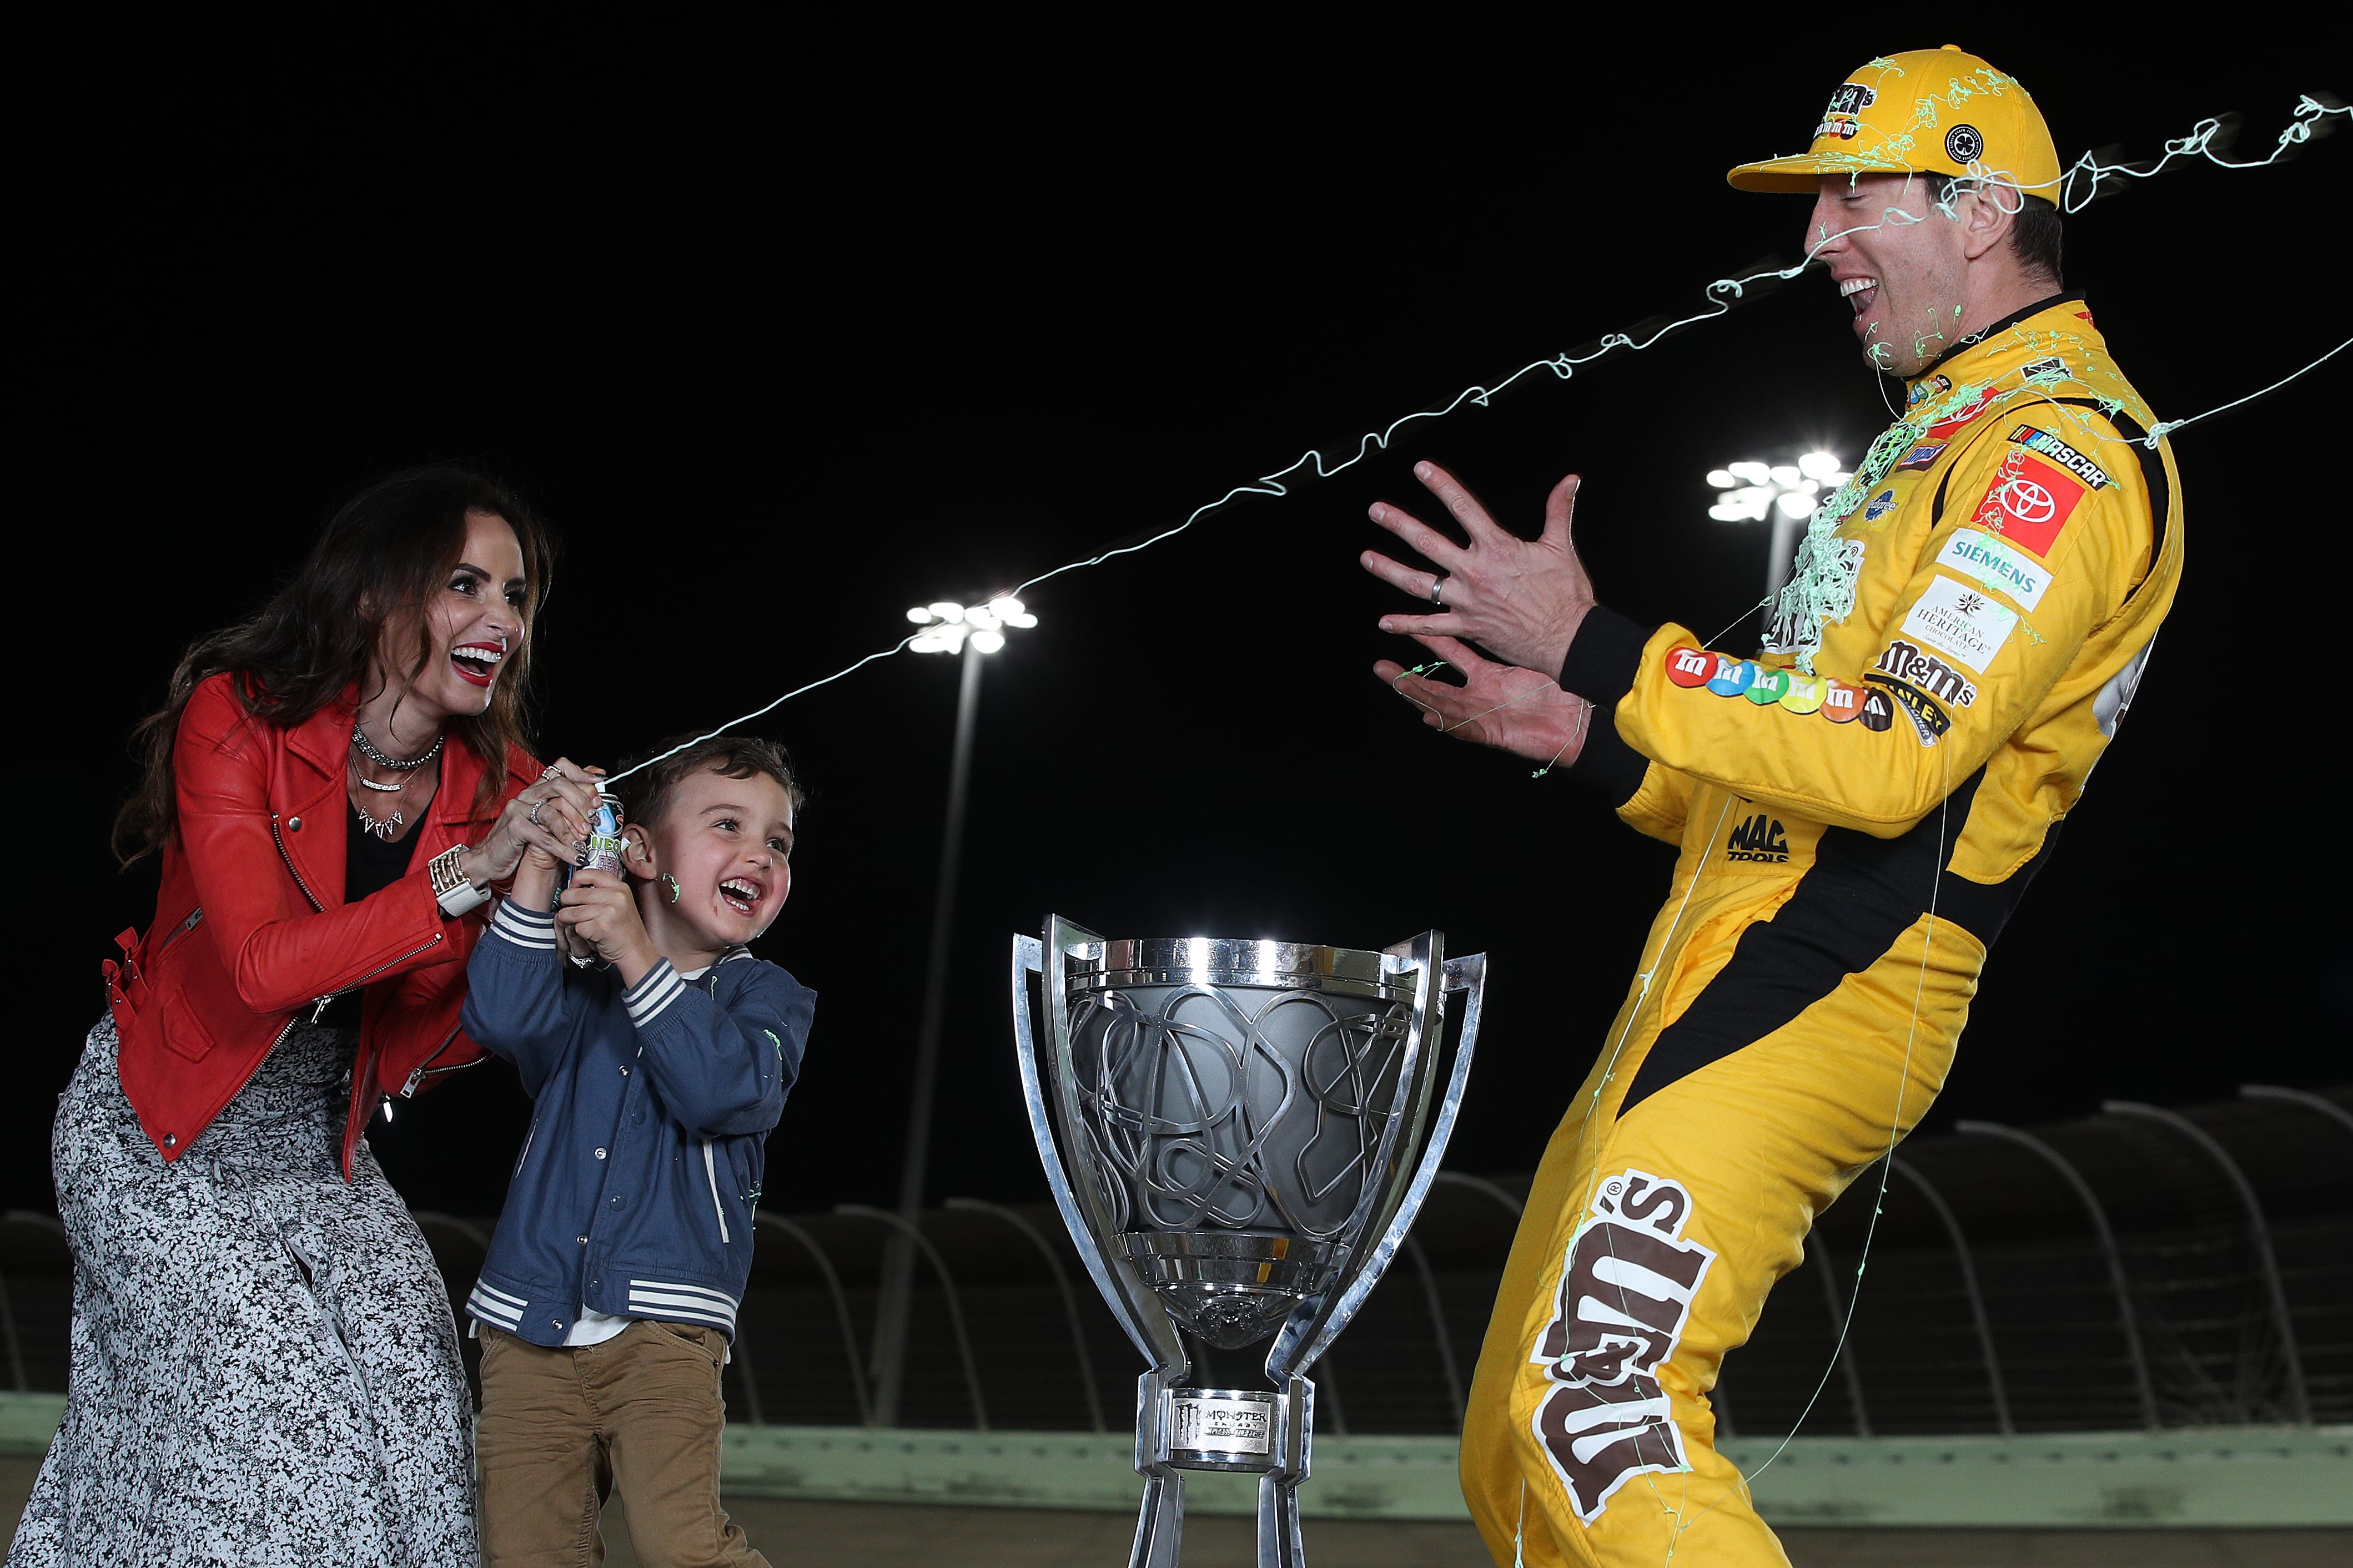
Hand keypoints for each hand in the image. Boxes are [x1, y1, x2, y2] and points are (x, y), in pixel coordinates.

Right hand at [470, 759, 606, 886]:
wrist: (490, 859)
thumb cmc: (521, 841)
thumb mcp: (546, 823)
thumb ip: (565, 808)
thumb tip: (593, 794)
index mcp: (536, 790)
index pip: (560, 768)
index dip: (581, 773)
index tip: (599, 782)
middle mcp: (527, 795)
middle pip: (559, 785)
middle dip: (581, 801)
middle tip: (593, 818)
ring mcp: (518, 809)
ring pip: (551, 812)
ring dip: (572, 829)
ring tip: (584, 842)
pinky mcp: (514, 828)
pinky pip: (544, 837)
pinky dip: (562, 848)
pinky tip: (574, 856)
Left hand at [554, 870, 656, 978]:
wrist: (636, 951)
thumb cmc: (626, 931)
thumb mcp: (620, 904)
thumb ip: (603, 892)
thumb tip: (575, 886)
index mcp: (620, 888)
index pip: (590, 873)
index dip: (576, 880)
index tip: (573, 888)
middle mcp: (616, 896)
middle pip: (575, 893)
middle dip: (567, 903)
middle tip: (570, 910)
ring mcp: (609, 911)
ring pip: (571, 911)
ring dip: (568, 920)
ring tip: (576, 924)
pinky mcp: (601, 927)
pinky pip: (576, 927)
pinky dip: (578, 933)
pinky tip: (587, 934)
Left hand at [1360, 463, 1596, 676]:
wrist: (1568, 638)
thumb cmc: (1567, 594)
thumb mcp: (1562, 546)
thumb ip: (1559, 510)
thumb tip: (1570, 480)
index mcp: (1496, 547)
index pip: (1463, 508)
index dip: (1441, 486)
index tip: (1421, 469)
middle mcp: (1475, 572)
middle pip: (1428, 542)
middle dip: (1399, 524)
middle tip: (1376, 510)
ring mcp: (1467, 601)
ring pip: (1420, 583)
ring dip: (1390, 570)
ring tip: (1367, 558)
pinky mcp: (1468, 627)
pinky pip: (1430, 626)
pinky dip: (1407, 625)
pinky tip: (1385, 622)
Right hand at [1374, 634, 1593, 768]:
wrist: (1587, 723)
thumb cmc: (1567, 689)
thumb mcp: (1537, 655)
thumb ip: (1523, 631)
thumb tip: (1519, 594)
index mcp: (1490, 676)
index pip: (1452, 651)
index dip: (1427, 637)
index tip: (1405, 622)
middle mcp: (1482, 696)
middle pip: (1436, 685)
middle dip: (1406, 676)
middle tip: (1378, 665)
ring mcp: (1486, 716)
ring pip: (1443, 707)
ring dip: (1418, 698)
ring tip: (1395, 686)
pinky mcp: (1496, 734)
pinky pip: (1467, 729)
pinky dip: (1448, 723)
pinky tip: (1429, 717)